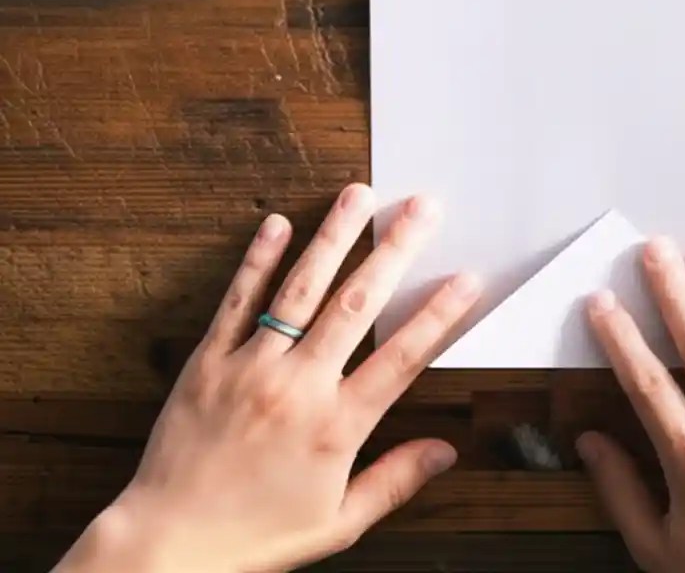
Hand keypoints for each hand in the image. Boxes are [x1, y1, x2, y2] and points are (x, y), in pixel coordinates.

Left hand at [56, 184, 480, 572]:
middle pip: (357, 305)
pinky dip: (258, 261)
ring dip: (334, 237)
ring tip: (359, 195)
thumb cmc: (255, 536)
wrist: (169, 543)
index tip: (466, 278)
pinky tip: (278, 224)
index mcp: (336, 427)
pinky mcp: (208, 362)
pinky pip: (238, 302)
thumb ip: (395, 480)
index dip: (439, 314)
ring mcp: (250, 368)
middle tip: (422, 209)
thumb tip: (446, 452)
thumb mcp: (339, 521)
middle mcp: (298, 387)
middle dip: (394, 251)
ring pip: (300, 290)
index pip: (402, 358)